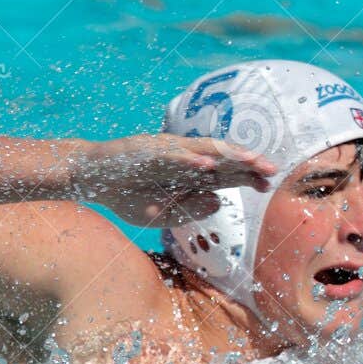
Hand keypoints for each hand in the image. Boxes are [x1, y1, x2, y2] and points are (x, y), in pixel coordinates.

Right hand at [82, 135, 276, 227]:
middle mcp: (184, 159)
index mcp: (189, 175)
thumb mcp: (162, 212)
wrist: (90, 176)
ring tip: (250, 159)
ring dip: (227, 154)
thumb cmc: (127, 195)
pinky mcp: (146, 151)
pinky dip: (189, 159)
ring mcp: (167, 152)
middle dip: (247, 164)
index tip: (269, 184)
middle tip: (272, 169)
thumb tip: (219, 202)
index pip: (226, 174)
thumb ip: (190, 209)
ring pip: (202, 151)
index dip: (248, 177)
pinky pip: (171, 156)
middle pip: (222, 160)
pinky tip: (207, 164)